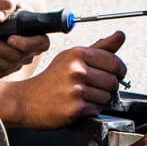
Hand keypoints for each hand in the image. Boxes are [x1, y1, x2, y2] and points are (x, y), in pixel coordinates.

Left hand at [0, 0, 48, 79]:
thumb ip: (5, 5)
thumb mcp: (8, 1)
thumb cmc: (7, 8)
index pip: (40, 44)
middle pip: (17, 56)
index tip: (10, 38)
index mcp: (39, 34)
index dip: (26, 44)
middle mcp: (31, 52)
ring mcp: (19, 62)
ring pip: (5, 66)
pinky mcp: (7, 69)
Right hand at [9, 31, 126, 128]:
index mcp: (78, 54)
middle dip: (107, 87)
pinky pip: (97, 110)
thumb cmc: (51, 78)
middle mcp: (77, 70)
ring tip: (83, 96)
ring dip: (98, 100)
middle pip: (113, 82)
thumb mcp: (72, 57)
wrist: (26, 100)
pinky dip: (90, 110)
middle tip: (93, 88)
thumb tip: (120, 35)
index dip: (119, 71)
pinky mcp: (75, 109)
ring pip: (106, 97)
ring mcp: (76, 90)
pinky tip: (78, 105)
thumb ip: (100, 47)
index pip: (115, 62)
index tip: (116, 74)